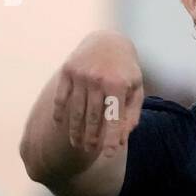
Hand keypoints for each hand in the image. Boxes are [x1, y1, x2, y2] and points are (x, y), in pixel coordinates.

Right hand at [51, 31, 143, 157]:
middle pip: (92, 117)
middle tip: (90, 150)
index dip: (111, 138)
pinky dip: (60, 113)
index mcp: (118, 85)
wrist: (108, 41)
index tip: (108, 154)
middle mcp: (98, 80)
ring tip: (76, 144)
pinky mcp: (67, 71)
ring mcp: (81, 75)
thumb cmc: (125, 70)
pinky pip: (61, 97)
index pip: (114, 118)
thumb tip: (122, 139)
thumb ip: (131, 113)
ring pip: (76, 110)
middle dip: (91, 137)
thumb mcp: (136, 89)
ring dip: (75, 130)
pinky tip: (61, 126)